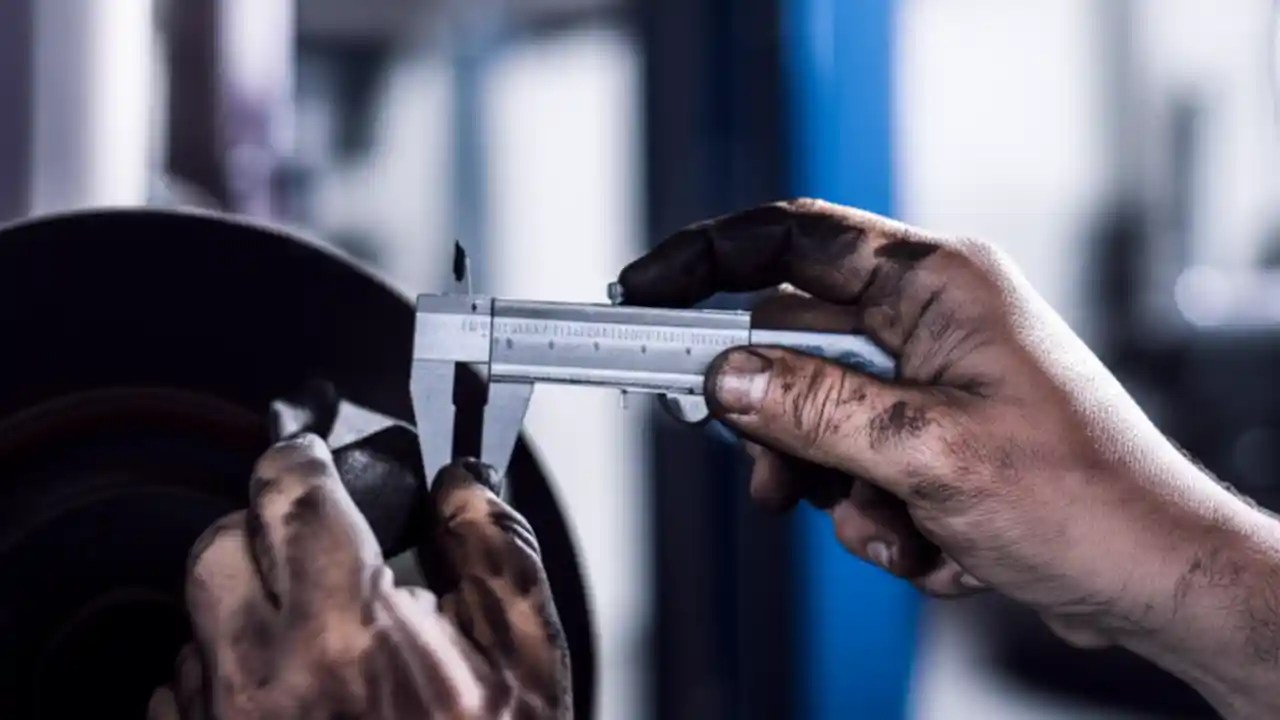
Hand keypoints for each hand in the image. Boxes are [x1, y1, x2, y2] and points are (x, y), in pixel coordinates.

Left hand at [148, 434, 569, 718]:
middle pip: (219, 544)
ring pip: (199, 620)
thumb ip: (500, 556)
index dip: (303, 455)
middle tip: (326, 555)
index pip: (289, 493)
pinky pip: (183, 692)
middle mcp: (263, 681)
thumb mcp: (529, 672)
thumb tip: (465, 486)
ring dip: (252, 612)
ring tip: (327, 652)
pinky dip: (230, 676)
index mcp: (350, 638)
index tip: (315, 453)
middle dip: (268, 531)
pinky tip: (299, 703)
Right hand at [619, 199, 1279, 707]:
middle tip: (779, 474)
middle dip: (783, 427)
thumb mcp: (926, 452)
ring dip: (839, 489)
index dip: (704, 260)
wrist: (1151, 577)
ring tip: (897, 526)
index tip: (642, 294)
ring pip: (816, 421)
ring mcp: (929, 384)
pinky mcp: (931, 439)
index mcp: (935, 284)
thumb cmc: (1082, 497)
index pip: (792, 241)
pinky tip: (940, 546)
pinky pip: (855, 470)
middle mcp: (929, 322)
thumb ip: (811, 407)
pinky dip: (878, 519)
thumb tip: (725, 377)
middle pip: (792, 347)